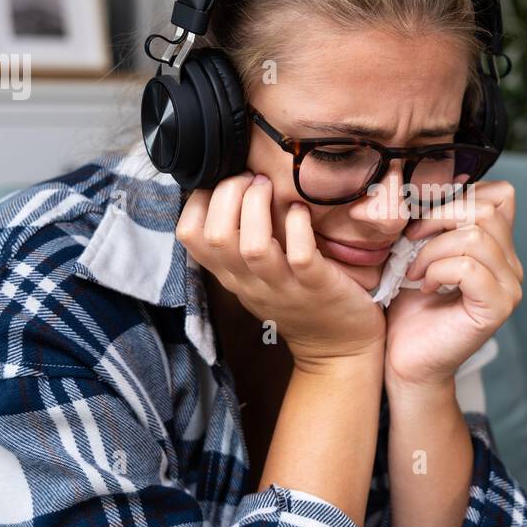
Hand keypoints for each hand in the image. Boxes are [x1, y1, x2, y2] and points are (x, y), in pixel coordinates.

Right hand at [176, 171, 385, 368]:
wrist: (338, 348)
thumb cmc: (298, 299)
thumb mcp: (255, 275)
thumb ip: (238, 243)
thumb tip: (225, 189)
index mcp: (230, 275)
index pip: (189, 236)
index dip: (198, 200)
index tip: (223, 181)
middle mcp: (249, 282)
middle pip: (216, 236)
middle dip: (229, 193)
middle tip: (252, 178)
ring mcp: (283, 287)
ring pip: (253, 247)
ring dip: (258, 206)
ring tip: (269, 186)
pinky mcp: (317, 288)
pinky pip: (300, 255)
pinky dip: (298, 226)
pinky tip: (301, 211)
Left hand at [383, 180, 523, 388]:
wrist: (404, 360)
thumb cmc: (408, 306)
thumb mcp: (420, 249)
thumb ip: (437, 220)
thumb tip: (442, 178)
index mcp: (498, 247)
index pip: (501, 195)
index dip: (457, 196)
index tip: (422, 221)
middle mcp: (511, 265)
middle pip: (487, 210)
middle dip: (439, 218)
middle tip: (412, 244)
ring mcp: (509, 288)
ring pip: (476, 236)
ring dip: (433, 248)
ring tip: (415, 269)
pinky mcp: (496, 309)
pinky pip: (469, 268)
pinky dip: (438, 270)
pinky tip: (425, 286)